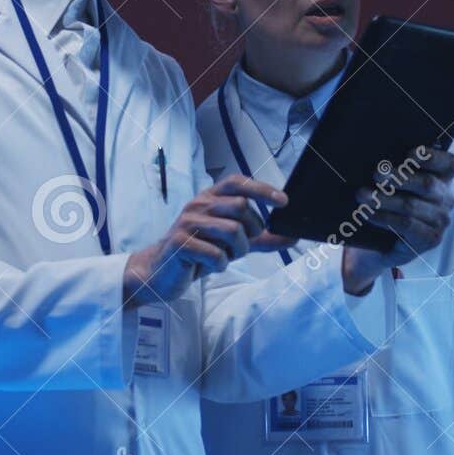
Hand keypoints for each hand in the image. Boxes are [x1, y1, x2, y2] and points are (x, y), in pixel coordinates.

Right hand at [122, 175, 291, 307]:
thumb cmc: (199, 252)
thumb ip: (261, 238)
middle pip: (242, 207)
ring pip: (232, 231)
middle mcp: (198, 204)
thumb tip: (293, 237)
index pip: (238, 182)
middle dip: (251, 230)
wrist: (161, 272)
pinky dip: (221, 264)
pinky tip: (211, 265)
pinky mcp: (180, 244)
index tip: (284, 202)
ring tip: (227, 256)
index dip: (262, 189)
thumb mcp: (233, 242)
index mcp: (210, 197)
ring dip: (238, 250)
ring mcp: (187, 223)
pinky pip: (216, 254)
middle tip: (243, 244)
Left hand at [340, 146, 453, 294]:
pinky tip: (368, 213)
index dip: (433, 157)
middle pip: (427, 184)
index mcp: (443, 178)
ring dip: (383, 199)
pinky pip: (406, 225)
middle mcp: (446, 199)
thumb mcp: (393, 183)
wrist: (382, 244)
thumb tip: (379, 161)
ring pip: (411, 205)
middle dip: (399, 177)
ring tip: (362, 195)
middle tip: (376, 173)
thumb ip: (394, 168)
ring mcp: (441, 220)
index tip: (410, 154)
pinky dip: (385, 217)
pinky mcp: (431, 239)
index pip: (450, 164)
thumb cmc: (388, 204)